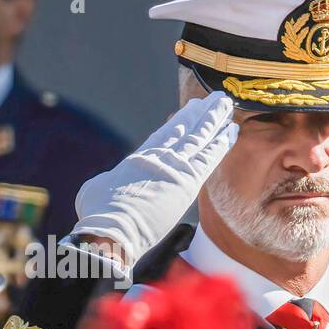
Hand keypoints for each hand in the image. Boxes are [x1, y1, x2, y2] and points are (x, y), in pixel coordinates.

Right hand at [69, 92, 236, 267]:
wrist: (112, 229)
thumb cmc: (99, 213)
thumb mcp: (96, 188)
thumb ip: (110, 181)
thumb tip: (108, 183)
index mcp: (139, 159)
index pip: (165, 136)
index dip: (180, 122)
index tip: (191, 110)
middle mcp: (159, 159)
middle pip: (186, 131)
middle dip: (201, 114)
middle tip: (215, 99)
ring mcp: (174, 168)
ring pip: (200, 138)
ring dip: (214, 121)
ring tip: (225, 104)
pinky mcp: (188, 183)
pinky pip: (209, 158)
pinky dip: (221, 143)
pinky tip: (232, 130)